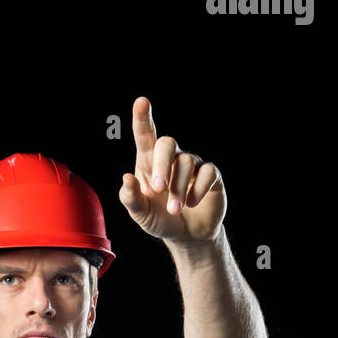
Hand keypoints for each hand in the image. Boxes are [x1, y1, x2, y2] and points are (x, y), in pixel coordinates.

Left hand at [118, 96, 226, 244]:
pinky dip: (198, 189)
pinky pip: (207, 173)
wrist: (187, 235)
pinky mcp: (212, 176)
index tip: (141, 102)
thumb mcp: (141, 214)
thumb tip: (126, 178)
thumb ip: (131, 198)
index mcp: (149, 162)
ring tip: (175, 209)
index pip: (146, 135)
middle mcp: (171, 159)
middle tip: (158, 187)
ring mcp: (193, 165)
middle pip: (168, 143)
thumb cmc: (160, 219)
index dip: (143, 118)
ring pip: (186, 163)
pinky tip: (191, 202)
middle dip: (162, 164)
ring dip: (178, 188)